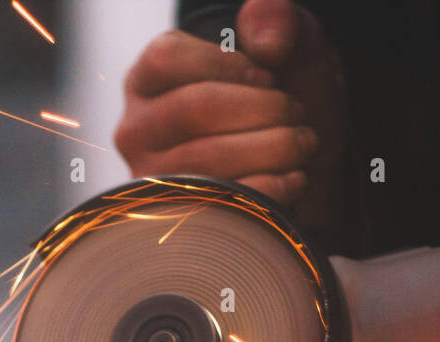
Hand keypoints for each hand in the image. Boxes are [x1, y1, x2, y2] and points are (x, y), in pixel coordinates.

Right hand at [115, 0, 346, 215]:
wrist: (292, 171)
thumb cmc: (277, 106)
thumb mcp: (285, 50)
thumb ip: (278, 22)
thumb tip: (267, 44)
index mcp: (147, 81)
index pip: (167, 59)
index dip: (228, 64)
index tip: (269, 75)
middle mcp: (136, 130)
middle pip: (194, 109)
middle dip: (262, 108)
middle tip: (298, 112)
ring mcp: (153, 179)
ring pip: (208, 161)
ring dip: (273, 148)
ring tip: (303, 143)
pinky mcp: (179, 220)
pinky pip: (222, 204)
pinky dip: (270, 188)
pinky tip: (295, 178)